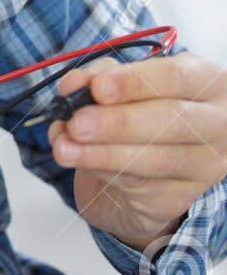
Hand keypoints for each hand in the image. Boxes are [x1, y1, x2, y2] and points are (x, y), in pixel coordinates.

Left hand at [48, 52, 226, 250]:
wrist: (144, 165)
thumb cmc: (135, 110)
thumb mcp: (119, 83)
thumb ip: (97, 77)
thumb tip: (75, 85)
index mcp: (205, 83)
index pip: (177, 77)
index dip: (136, 82)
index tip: (98, 87)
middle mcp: (216, 123)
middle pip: (173, 120)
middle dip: (119, 122)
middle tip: (77, 123)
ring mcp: (206, 164)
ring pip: (157, 160)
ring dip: (103, 154)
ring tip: (64, 147)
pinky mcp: (182, 197)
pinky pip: (141, 185)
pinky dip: (103, 171)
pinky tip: (80, 161)